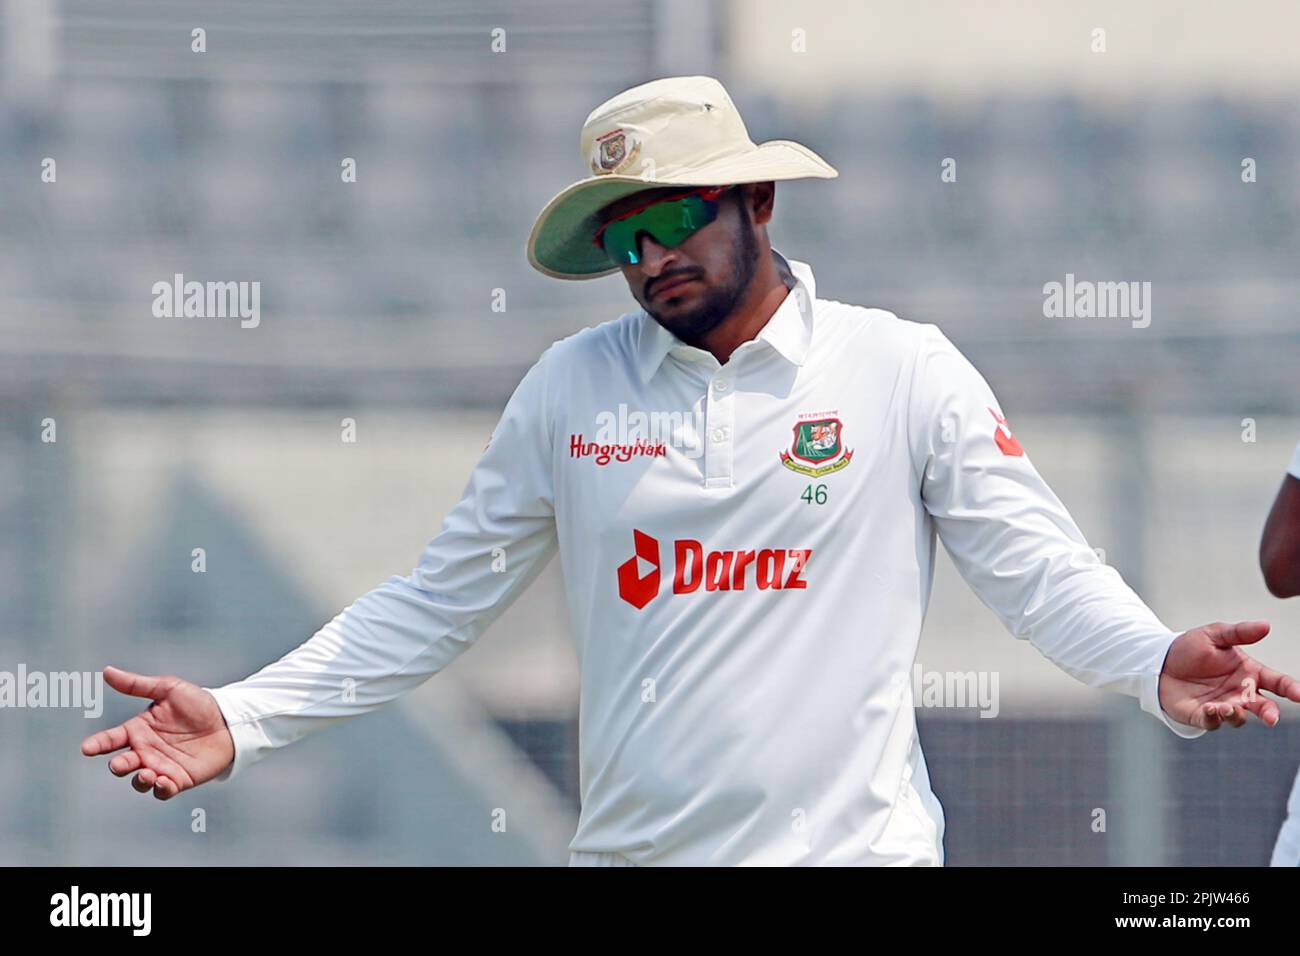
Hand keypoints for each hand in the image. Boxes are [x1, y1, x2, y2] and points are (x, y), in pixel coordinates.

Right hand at [80, 666, 235, 799]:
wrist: (229, 720)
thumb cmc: (198, 704)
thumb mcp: (168, 689)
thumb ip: (137, 684)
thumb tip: (107, 671)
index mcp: (138, 730)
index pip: (111, 739)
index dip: (98, 744)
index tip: (87, 747)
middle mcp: (145, 751)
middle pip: (123, 764)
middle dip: (118, 766)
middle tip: (120, 763)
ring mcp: (160, 767)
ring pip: (140, 781)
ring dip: (139, 780)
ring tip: (146, 773)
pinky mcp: (178, 779)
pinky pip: (163, 790)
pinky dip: (160, 789)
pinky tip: (163, 781)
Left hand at [1159, 621, 1299, 729]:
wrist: (1160, 660)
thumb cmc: (1190, 648)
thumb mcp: (1214, 635)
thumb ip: (1240, 633)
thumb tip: (1266, 625)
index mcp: (1249, 673)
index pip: (1276, 682)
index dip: (1291, 689)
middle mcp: (1239, 693)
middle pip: (1263, 706)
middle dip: (1270, 713)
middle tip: (1271, 717)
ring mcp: (1222, 706)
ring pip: (1238, 717)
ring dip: (1236, 715)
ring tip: (1226, 707)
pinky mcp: (1202, 715)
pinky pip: (1212, 723)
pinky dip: (1214, 719)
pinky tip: (1211, 710)